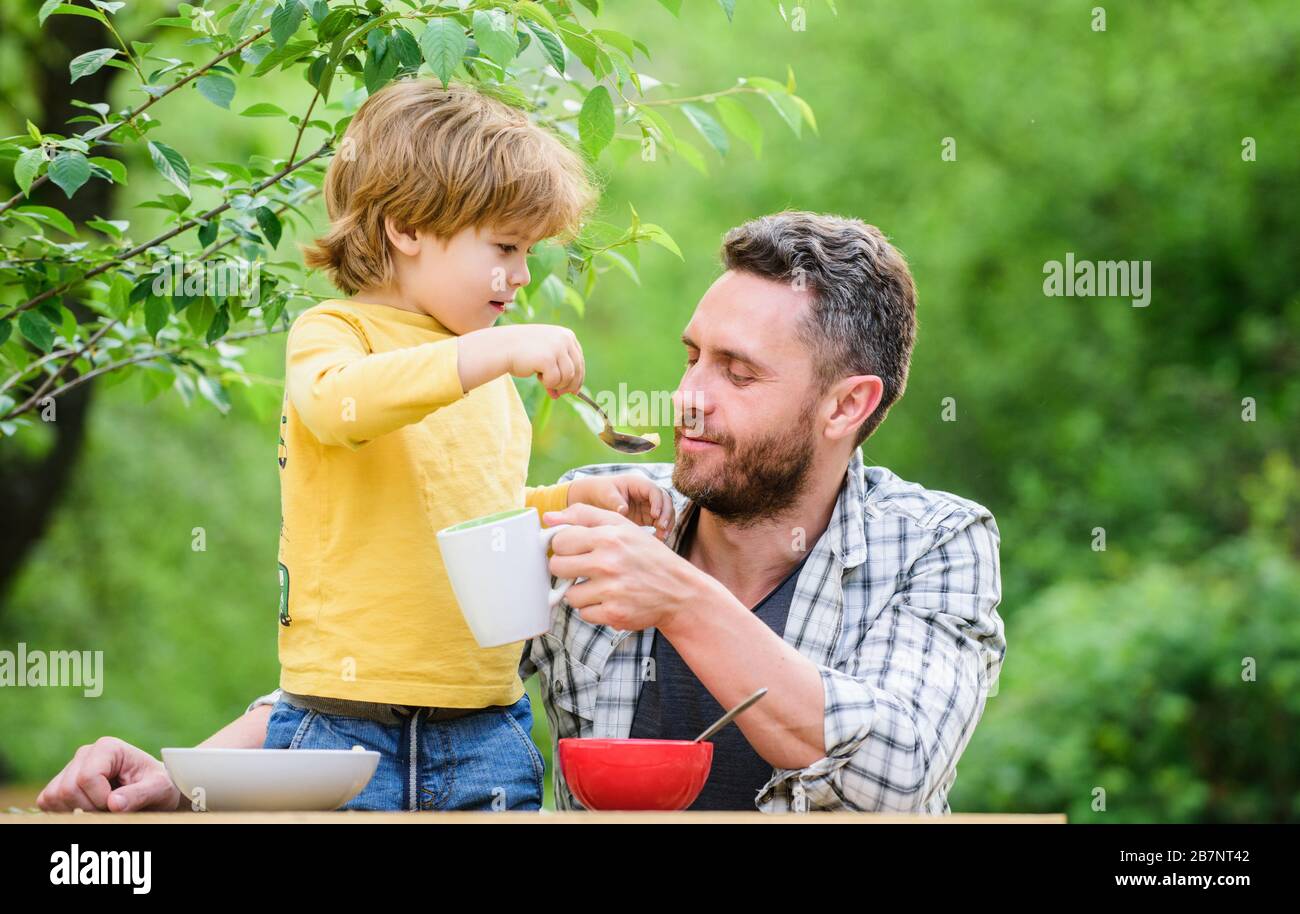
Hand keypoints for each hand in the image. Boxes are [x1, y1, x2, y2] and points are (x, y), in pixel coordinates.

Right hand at [37, 737, 181, 812]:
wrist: (154, 789)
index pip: (87, 778)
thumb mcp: (159, 789)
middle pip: (67, 789)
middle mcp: (85, 753)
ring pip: (53, 796)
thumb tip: (113, 803)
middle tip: (110, 808)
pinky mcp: (61, 782)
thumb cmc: (159, 785)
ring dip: (76, 810)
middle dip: (89, 807)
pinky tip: (87, 809)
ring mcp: (71, 767)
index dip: (100, 799)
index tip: (119, 803)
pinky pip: (46, 801)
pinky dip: (63, 812)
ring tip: (101, 808)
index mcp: (108, 747)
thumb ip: (139, 794)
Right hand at [458, 323, 583, 397]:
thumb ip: (559, 369)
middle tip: (558, 395)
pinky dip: (548, 384)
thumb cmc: (522, 352)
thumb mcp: (545, 356)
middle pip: (577, 370)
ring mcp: (557, 348)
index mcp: (567, 335)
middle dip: (569, 386)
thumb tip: (570, 391)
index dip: (578, 378)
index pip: (579, 360)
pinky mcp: (548, 359)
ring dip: (556, 385)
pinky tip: (538, 377)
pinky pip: (555, 380)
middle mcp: (565, 339)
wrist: (502, 347)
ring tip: (543, 381)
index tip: (573, 390)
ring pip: (567, 377)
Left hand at [542, 503, 702, 631]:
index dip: (564, 546)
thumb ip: (584, 516)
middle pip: (557, 567)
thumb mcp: (622, 526)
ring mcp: (611, 590)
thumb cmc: (646, 555)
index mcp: (608, 537)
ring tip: (601, 586)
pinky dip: (594, 609)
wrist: (678, 591)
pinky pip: (584, 613)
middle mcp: (608, 563)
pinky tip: (610, 600)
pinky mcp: (614, 614)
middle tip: (585, 569)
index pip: (560, 541)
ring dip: (581, 592)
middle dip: (567, 569)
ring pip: (569, 594)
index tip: (575, 550)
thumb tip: (548, 518)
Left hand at [567, 474, 675, 540]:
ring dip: (667, 523)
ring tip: (662, 537)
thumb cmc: (601, 492)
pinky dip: (662, 530)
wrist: (596, 498)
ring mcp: (649, 505)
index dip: (658, 502)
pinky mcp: (647, 516)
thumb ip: (616, 502)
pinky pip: (660, 522)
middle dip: (667, 514)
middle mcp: (647, 493)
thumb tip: (624, 511)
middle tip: (662, 528)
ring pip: (666, 512)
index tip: (654, 515)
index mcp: (639, 483)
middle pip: (666, 501)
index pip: (655, 491)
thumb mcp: (606, 494)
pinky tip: (658, 540)